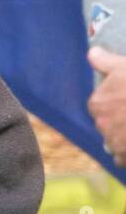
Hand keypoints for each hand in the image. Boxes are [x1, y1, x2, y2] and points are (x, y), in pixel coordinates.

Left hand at [88, 46, 125, 164]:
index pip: (98, 106)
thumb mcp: (124, 66)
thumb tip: (92, 53)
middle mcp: (102, 125)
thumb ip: (105, 61)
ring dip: (122, 139)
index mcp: (97, 103)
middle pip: (106, 125)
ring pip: (114, 143)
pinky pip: (122, 160)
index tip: (125, 101)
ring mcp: (115, 142)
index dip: (113, 104)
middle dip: (118, 122)